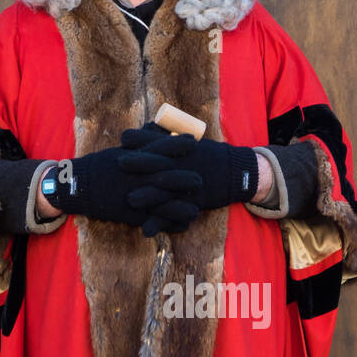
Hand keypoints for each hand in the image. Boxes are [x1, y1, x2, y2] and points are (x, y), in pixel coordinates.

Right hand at [42, 130, 200, 228]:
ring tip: (196, 210)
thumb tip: (159, 126)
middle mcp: (135, 176)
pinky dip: (168, 224)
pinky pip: (152, 219)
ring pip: (161, 201)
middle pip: (164, 176)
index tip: (194, 140)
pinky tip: (183, 226)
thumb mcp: (121, 150)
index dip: (177, 144)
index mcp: (133, 158)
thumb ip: (142, 141)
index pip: (159, 147)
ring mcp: (133, 195)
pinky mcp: (129, 213)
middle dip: (183, 178)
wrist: (78, 186)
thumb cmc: (101, 166)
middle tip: (201, 179)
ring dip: (179, 206)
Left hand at [119, 126, 260, 211]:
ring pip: (166, 190)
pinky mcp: (193, 202)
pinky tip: (147, 231)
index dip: (141, 139)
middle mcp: (183, 165)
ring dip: (148, 195)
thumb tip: (148, 125)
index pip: (158, 140)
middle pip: (159, 162)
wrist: (237, 172)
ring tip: (130, 200)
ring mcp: (188, 185)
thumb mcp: (190, 144)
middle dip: (139, 162)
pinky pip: (174, 213)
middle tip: (119, 162)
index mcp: (180, 149)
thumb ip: (168, 137)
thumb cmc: (209, 156)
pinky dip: (161, 223)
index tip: (123, 137)